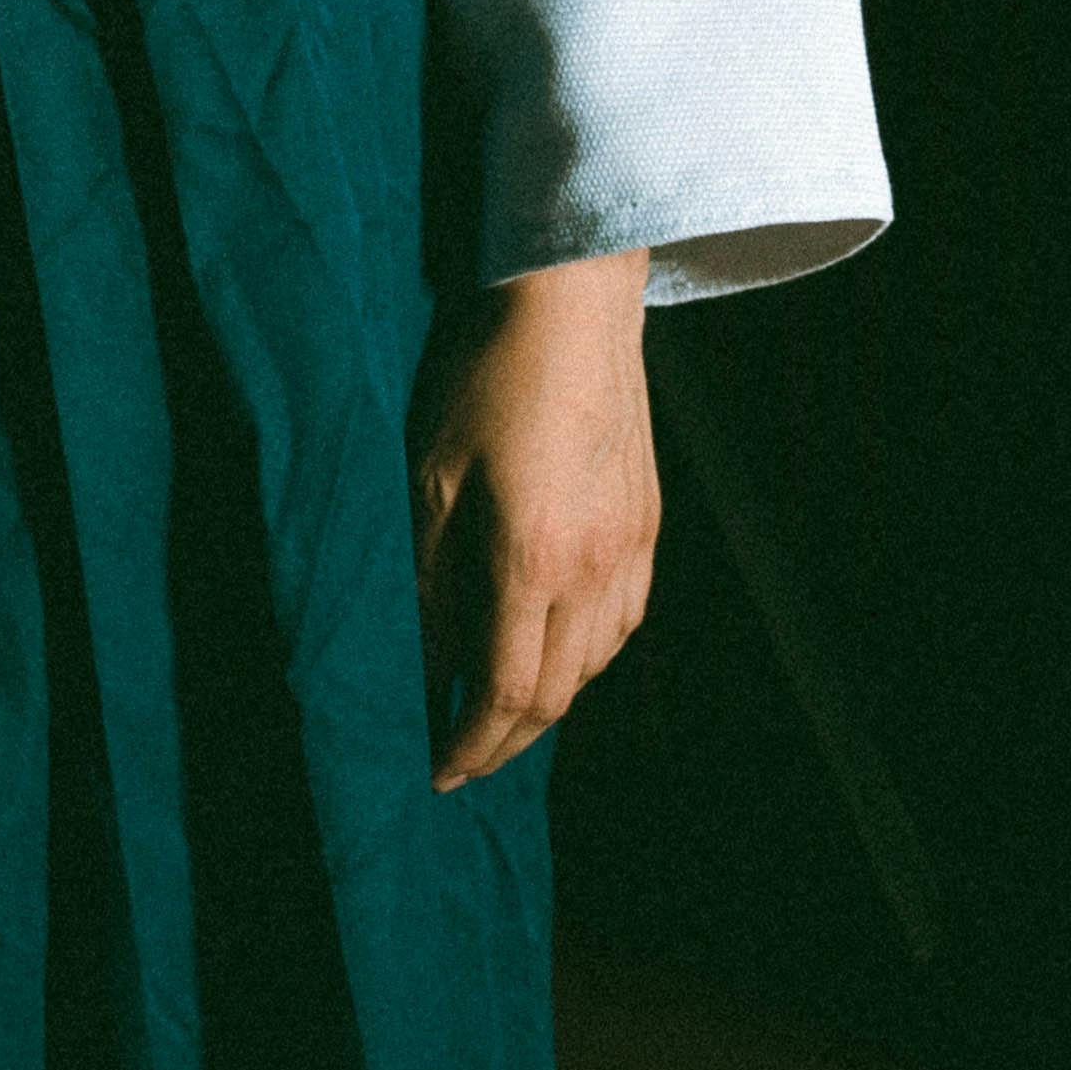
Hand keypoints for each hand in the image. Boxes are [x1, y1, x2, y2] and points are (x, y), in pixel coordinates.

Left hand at [409, 248, 658, 792]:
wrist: (570, 298)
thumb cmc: (485, 372)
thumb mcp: (429, 471)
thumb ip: (428, 576)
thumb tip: (423, 658)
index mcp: (530, 558)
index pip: (505, 692)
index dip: (469, 744)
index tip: (437, 771)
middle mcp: (593, 567)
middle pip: (556, 694)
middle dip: (505, 740)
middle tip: (463, 756)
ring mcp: (630, 546)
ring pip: (596, 663)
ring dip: (548, 700)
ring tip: (499, 706)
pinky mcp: (647, 521)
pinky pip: (624, 620)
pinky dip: (587, 654)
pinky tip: (558, 645)